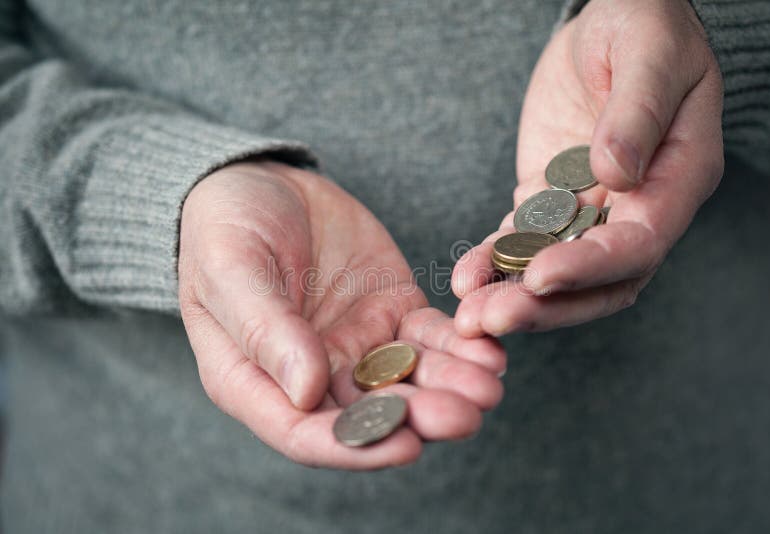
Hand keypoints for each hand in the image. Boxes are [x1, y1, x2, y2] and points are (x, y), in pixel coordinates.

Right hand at [178, 161, 504, 468]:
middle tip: (464, 415)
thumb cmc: (224, 227)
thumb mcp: (231, 270)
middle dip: (420, 417)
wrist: (259, 181)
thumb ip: (265, 330)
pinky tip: (489, 351)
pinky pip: (429, 337)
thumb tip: (307, 393)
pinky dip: (459, 346)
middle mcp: (312, 375)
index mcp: (256, 380)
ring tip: (489, 386)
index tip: (405, 444)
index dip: (357, 446)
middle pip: (369, 413)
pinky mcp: (392, 311)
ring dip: (449, 387)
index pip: (305, 433)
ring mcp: (357, 345)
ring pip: (408, 380)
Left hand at [452, 0, 723, 334]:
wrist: (608, 23)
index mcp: (680, 175)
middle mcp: (640, 206)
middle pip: (600, 280)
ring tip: (468, 314)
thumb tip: (618, 172)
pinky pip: (524, 241)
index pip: (642, 242)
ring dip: (514, 297)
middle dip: (547, 307)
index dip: (592, 267)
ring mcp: (594, 209)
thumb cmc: (642, 24)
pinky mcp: (553, 200)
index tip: (541, 277)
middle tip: (490, 319)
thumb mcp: (648, 49)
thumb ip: (638, 108)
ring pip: (559, 272)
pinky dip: (494, 262)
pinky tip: (465, 277)